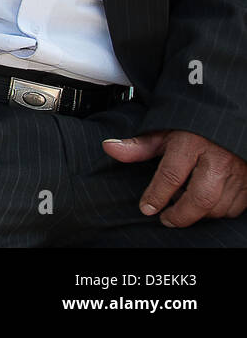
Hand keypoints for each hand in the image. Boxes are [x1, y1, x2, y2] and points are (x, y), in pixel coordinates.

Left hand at [104, 130, 246, 226]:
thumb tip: (109, 148)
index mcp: (192, 142)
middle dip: (180, 215)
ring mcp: (238, 171)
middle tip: (166, 219)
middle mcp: (218, 158)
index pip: (172, 175)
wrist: (227, 124)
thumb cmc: (194, 129)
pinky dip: (218, 211)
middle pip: (200, 198)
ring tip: (183, 208)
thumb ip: (139, 145)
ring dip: (199, 214)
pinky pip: (235, 207)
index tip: (146, 208)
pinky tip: (205, 204)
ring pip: (218, 206)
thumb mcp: (165, 132)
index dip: (156, 196)